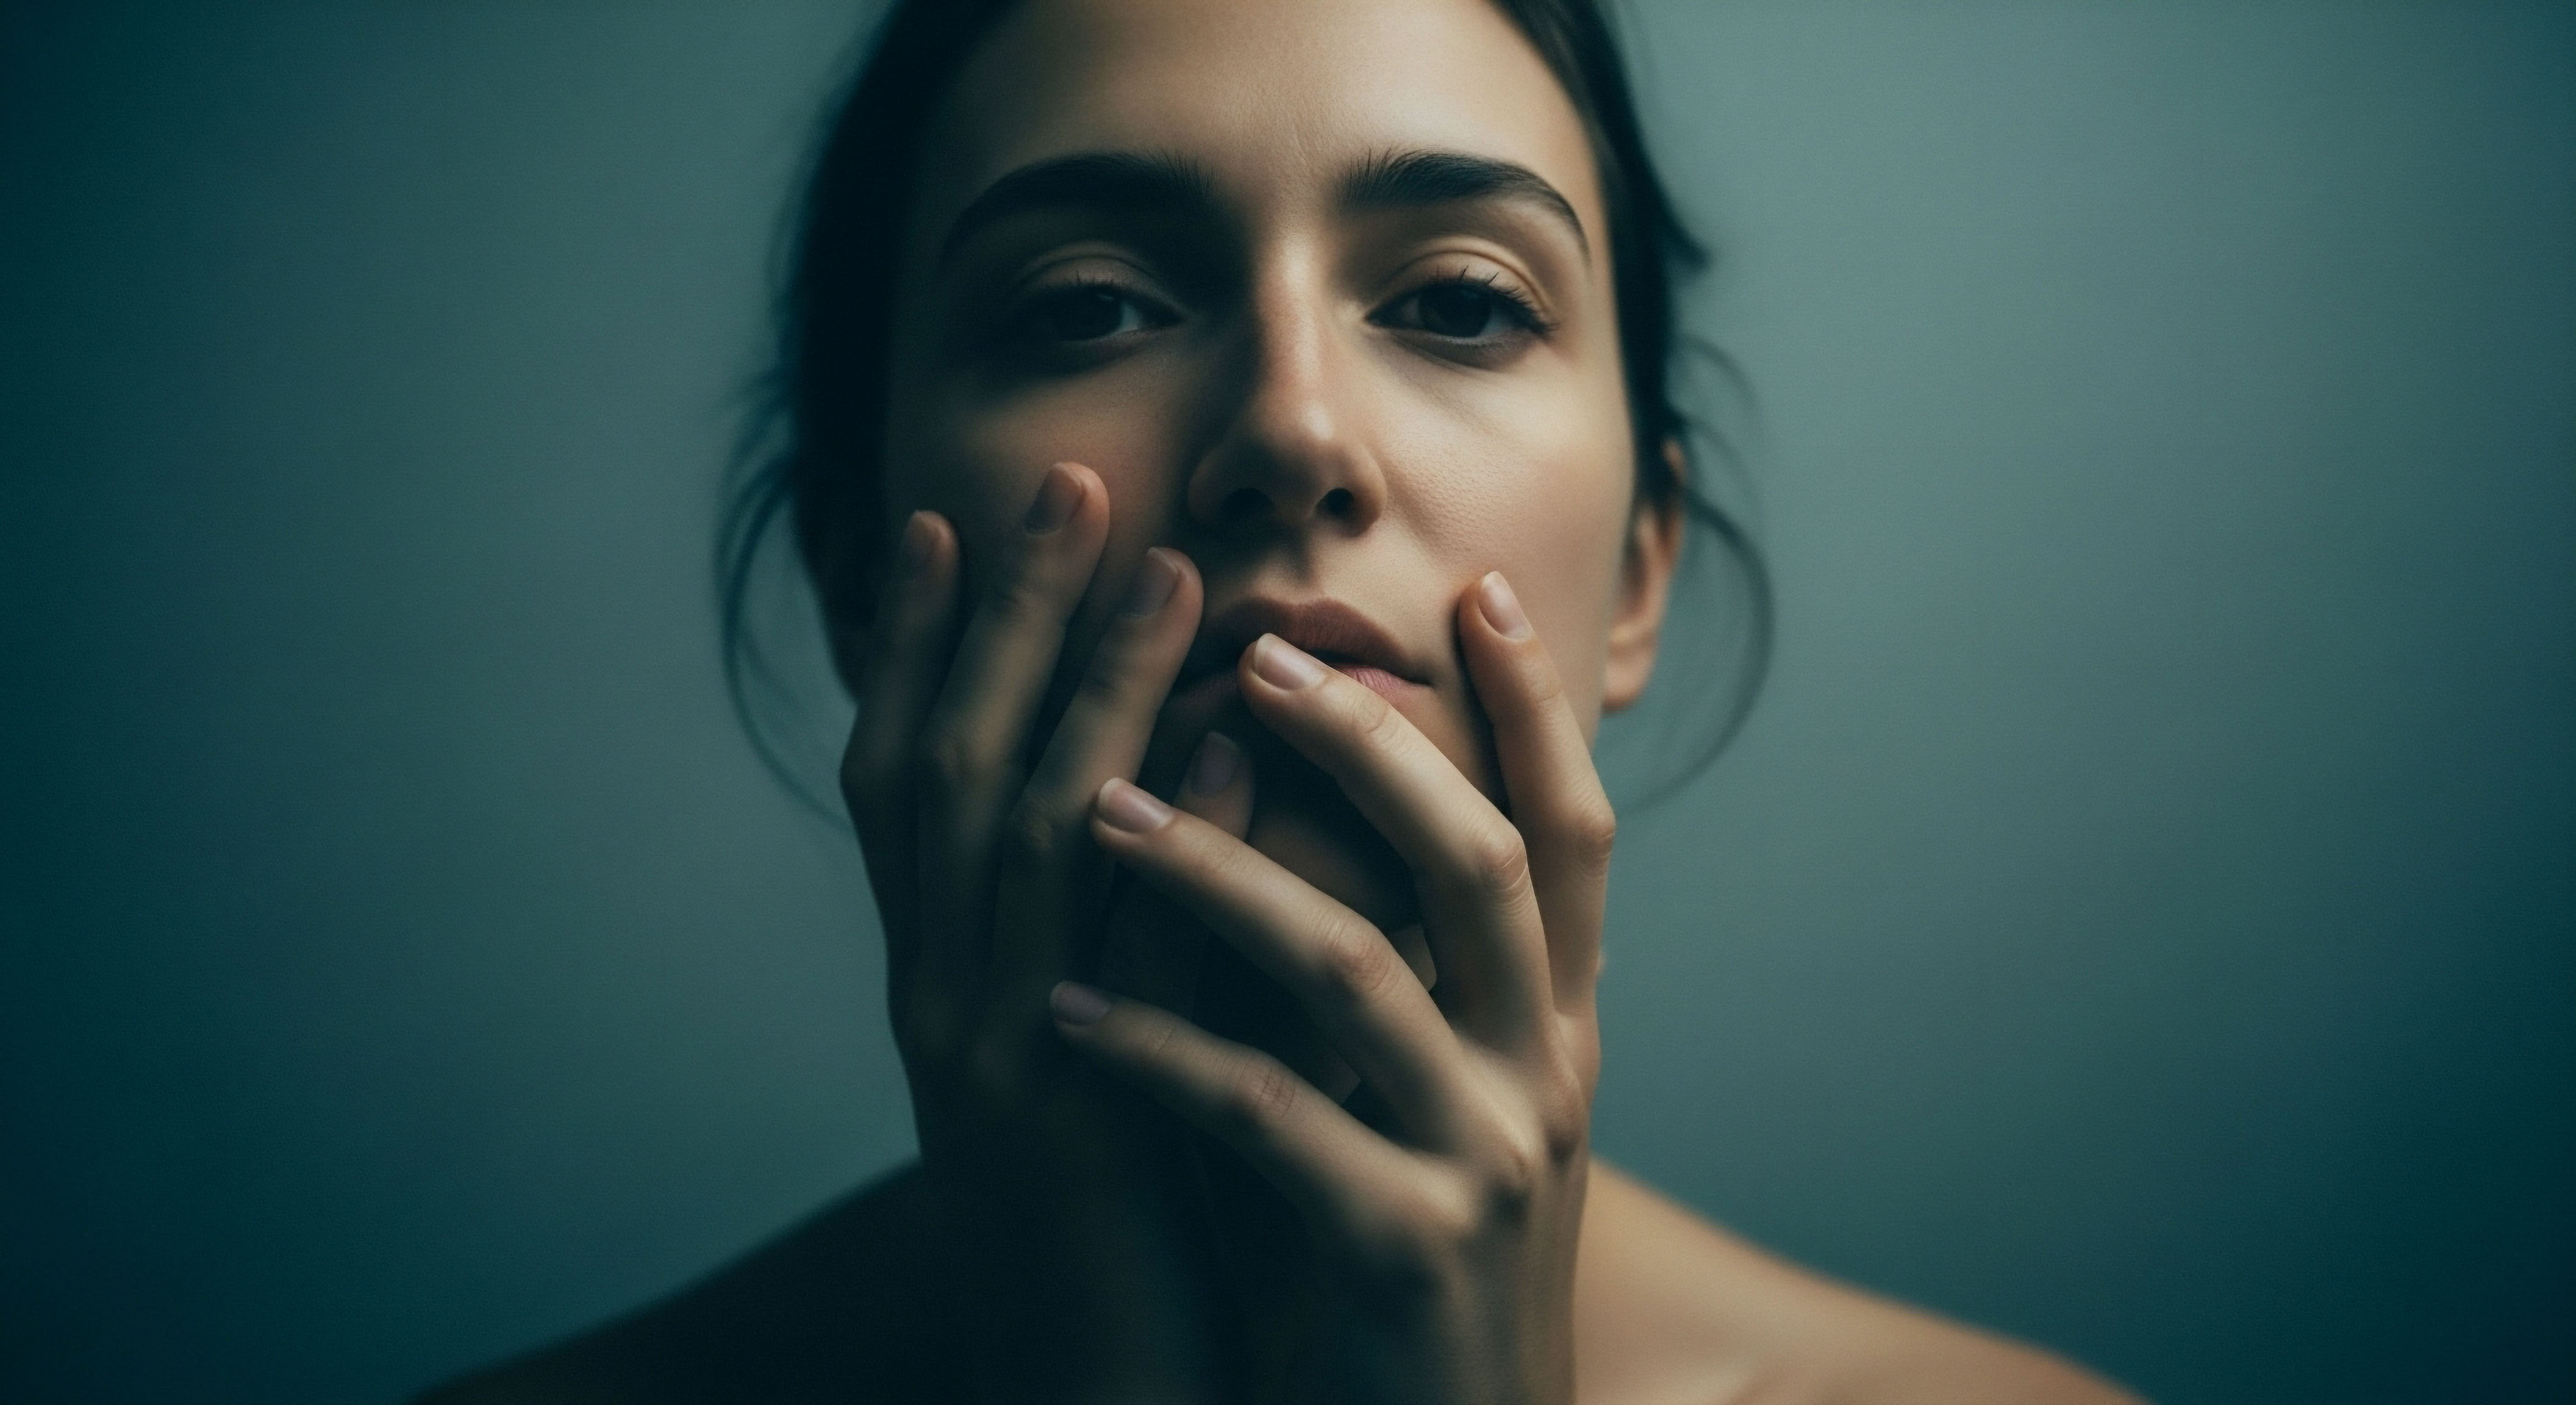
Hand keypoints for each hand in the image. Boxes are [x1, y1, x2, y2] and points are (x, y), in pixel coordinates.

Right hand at [839, 462, 1245, 1402]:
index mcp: (935, 978)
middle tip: (1063, 481)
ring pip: (1029, 836)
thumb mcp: (1086, 1047)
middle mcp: (940, 998)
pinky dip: (1176, 838)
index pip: (903, 781)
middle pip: (952, 767)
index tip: (952, 520)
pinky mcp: (1080, 1120)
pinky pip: (1126, 950)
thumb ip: (1106, 924)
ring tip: (1164, 570)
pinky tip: (1227, 745)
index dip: (918, 648)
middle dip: (1005, 620)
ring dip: (1092, 691)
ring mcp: (995, 1057)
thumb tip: (1183, 773)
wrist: (1102, 1391)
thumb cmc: (1112, 1219)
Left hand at [1056, 571, 1607, 1404]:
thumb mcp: (1456, 1115)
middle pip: (1481, 864)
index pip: (1574, 838)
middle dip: (1370, 746)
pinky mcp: (1398, 1251)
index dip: (1537, 714)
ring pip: (1353, 971)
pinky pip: (1261, 1116)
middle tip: (1253, 651)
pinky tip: (1059, 1007)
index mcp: (1558, 1034)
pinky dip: (1154, 1050)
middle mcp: (1542, 1079)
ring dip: (1214, 874)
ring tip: (1094, 803)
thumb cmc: (1419, 1271)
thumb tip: (1348, 836)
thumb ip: (1428, 992)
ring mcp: (1481, 1163)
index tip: (1479, 591)